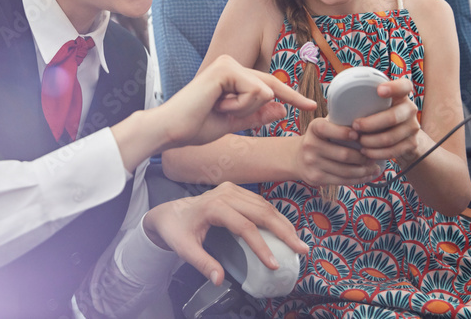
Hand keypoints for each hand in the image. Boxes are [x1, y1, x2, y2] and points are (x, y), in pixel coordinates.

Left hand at [142, 182, 307, 285]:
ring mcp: (232, 190)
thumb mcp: (184, 249)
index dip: (261, 246)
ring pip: (265, 205)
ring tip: (298, 242)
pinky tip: (285, 230)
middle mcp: (226, 194)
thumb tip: (219, 281)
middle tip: (301, 250)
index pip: (245, 227)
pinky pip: (260, 203)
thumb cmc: (176, 230)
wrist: (168, 213)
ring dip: (284, 223)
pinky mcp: (236, 191)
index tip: (274, 265)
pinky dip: (275, 216)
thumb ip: (203, 264)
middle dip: (284, 231)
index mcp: (214, 206)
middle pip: (261, 212)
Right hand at [159, 55, 315, 147]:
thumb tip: (280, 108)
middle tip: (232, 109)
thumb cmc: (196, 126)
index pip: (269, 85)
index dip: (291, 96)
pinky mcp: (227, 69)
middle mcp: (231, 63)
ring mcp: (229, 63)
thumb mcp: (234, 121)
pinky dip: (240, 106)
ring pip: (264, 91)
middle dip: (261, 105)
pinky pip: (255, 92)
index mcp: (233, 75)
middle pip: (270, 85)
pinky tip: (218, 105)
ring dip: (244, 109)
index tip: (310, 106)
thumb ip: (256, 114)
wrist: (173, 130)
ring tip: (219, 109)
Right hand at [294, 118, 381, 185]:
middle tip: (374, 155)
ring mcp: (312, 163)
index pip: (325, 128)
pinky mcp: (316, 178)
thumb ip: (340, 122)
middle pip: (343, 155)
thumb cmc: (321, 139)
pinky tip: (367, 175)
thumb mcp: (325, 126)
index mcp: (314, 128)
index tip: (358, 135)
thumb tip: (368, 117)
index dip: (343, 132)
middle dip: (363, 157)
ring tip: (374, 167)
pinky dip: (358, 179)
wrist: (298, 157)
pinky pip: (342, 181)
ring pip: (346, 171)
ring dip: (364, 170)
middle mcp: (310, 145)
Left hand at [352, 78, 422, 164]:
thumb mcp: (377, 103)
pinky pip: (393, 151)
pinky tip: (366, 151)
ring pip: (391, 137)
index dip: (394, 87)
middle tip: (355, 126)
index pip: (404, 86)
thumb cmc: (379, 114)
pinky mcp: (412, 144)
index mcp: (401, 95)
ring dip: (371, 141)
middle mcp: (410, 109)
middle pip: (393, 117)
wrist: (403, 136)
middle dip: (371, 124)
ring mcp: (413, 127)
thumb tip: (336, 95)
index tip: (379, 91)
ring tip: (358, 141)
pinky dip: (377, 153)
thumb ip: (366, 97)